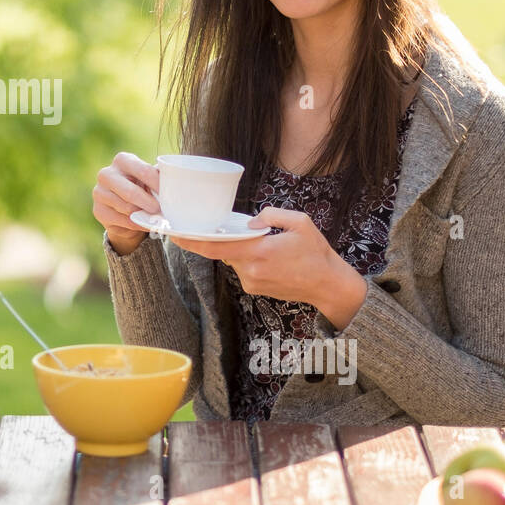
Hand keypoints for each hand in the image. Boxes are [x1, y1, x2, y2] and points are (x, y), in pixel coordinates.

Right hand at [93, 152, 160, 253]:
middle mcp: (106, 174)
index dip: (158, 184)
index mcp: (122, 160)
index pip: (143, 171)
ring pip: (126, 208)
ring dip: (142, 215)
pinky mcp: (98, 211)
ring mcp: (99, 192)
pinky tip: (142, 223)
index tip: (170, 194)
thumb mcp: (150, 179)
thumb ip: (160, 177)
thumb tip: (177, 182)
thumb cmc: (143, 188)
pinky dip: (135, 224)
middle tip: (159, 210)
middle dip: (148, 203)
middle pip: (130, 192)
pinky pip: (121, 220)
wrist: (125, 208)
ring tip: (152, 216)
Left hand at [167, 206, 367, 329]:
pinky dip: (250, 260)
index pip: (215, 246)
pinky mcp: (255, 289)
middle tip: (237, 230)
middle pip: (224, 250)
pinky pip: (243, 269)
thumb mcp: (300, 222)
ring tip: (270, 247)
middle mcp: (250, 270)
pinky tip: (272, 259)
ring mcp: (251, 282)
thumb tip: (252, 222)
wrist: (329, 285)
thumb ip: (271, 215)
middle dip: (227, 238)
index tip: (175, 234)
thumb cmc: (316, 252)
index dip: (192, 240)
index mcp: (259, 252)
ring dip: (242, 250)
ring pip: (234, 259)